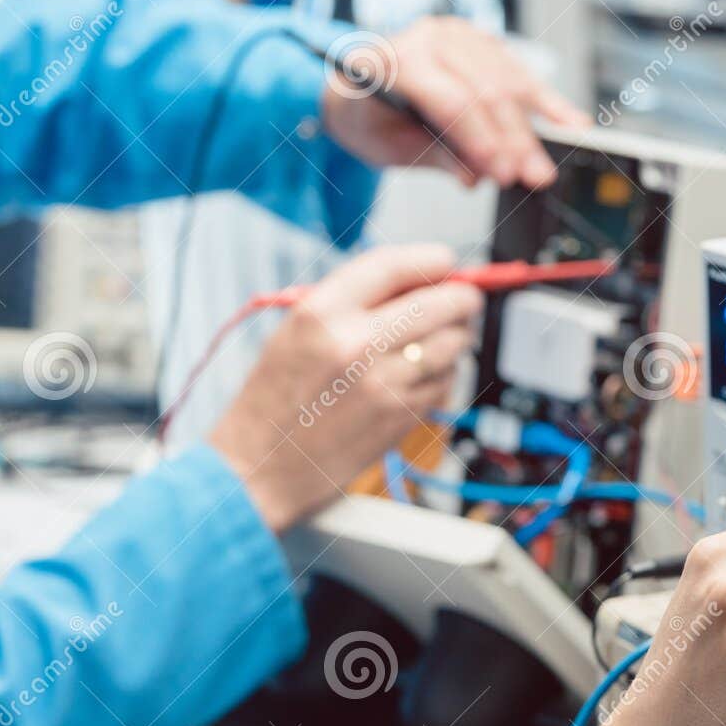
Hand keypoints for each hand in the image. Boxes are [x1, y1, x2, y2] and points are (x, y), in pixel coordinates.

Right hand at [207, 244, 482, 532]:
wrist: (262, 465)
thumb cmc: (276, 397)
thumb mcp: (297, 330)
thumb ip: (352, 301)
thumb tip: (417, 279)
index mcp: (321, 313)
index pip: (394, 266)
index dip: (430, 259)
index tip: (445, 262)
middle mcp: (355, 344)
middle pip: (440, 303)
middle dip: (462, 298)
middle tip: (463, 301)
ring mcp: (383, 384)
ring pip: (452, 344)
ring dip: (458, 337)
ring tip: (442, 339)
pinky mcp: (401, 417)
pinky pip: (446, 382)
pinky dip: (446, 374)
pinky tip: (424, 374)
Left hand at [320, 18, 589, 188]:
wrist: (359, 91)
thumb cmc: (370, 117)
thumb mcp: (392, 148)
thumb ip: (438, 158)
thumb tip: (477, 175)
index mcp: (398, 61)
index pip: (453, 101)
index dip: (483, 141)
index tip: (503, 175)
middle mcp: (430, 39)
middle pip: (486, 92)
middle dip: (513, 141)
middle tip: (533, 176)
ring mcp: (458, 37)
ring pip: (507, 81)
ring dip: (532, 129)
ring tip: (545, 165)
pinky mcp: (481, 44)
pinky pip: (518, 73)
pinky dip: (545, 102)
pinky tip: (569, 123)